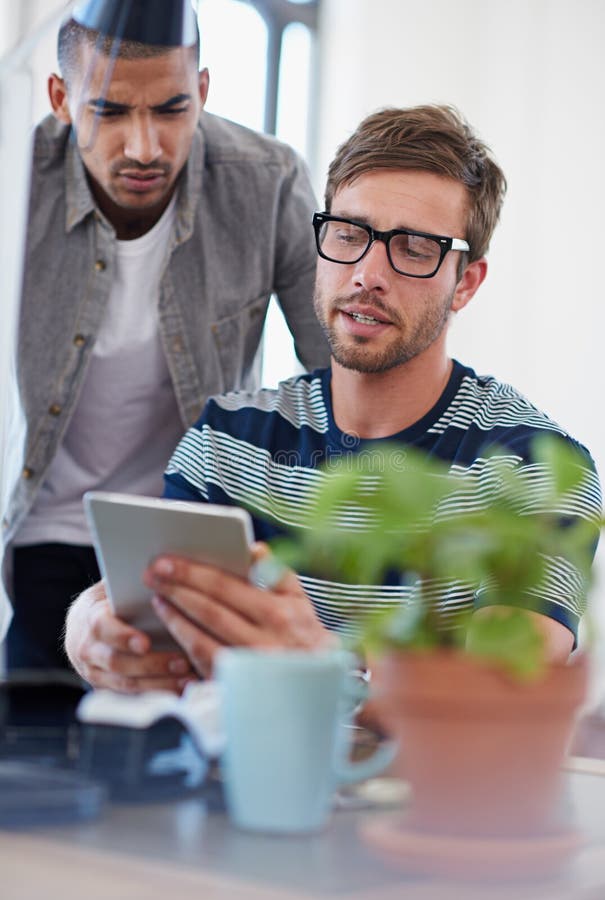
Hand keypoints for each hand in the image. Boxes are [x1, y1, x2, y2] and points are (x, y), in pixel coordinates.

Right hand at [64, 580, 194, 692]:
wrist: (81, 627)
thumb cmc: (110, 602)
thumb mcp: (113, 588)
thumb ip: (134, 586)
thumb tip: (167, 571)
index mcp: (91, 618)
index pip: (103, 628)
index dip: (124, 637)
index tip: (145, 643)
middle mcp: (88, 649)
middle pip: (118, 662)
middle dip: (152, 664)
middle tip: (182, 662)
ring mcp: (95, 672)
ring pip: (126, 684)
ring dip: (159, 683)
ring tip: (188, 679)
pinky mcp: (106, 689)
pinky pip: (132, 697)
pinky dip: (156, 695)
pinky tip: (180, 691)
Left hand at [143, 543, 335, 677]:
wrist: (324, 690)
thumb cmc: (307, 638)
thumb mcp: (302, 603)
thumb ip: (279, 573)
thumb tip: (253, 549)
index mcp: (280, 613)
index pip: (227, 587)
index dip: (193, 573)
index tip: (167, 561)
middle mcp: (264, 641)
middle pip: (209, 610)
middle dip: (177, 589)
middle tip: (152, 573)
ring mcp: (249, 668)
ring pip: (200, 638)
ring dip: (175, 616)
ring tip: (158, 597)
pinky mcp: (238, 687)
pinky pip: (203, 662)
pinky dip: (184, 642)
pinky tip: (172, 627)